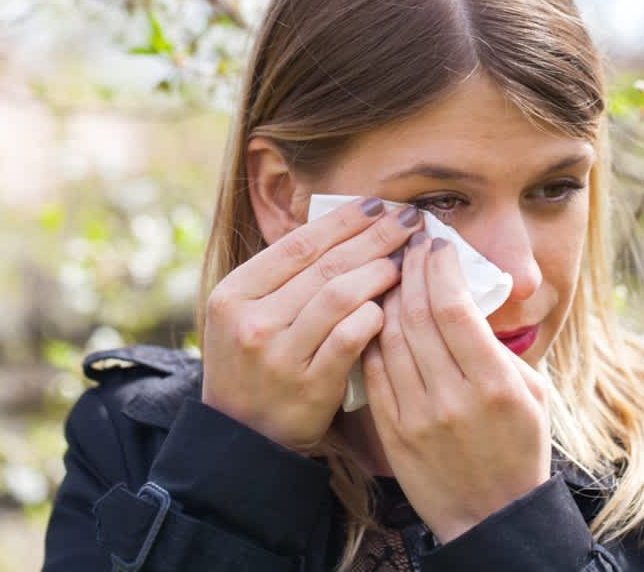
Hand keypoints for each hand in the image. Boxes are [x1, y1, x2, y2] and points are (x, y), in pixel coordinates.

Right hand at [201, 197, 422, 452]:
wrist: (243, 439)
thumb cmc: (255, 366)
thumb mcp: (248, 315)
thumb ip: (285, 277)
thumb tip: (346, 228)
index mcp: (234, 293)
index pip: (299, 243)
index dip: (344, 219)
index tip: (378, 204)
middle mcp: (251, 320)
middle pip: (325, 264)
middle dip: (374, 237)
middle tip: (409, 221)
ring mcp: (278, 355)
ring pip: (339, 296)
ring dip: (379, 273)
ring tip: (405, 263)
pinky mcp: (307, 387)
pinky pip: (349, 339)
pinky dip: (374, 318)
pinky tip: (392, 308)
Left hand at [361, 233, 551, 542]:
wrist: (491, 517)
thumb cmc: (520, 448)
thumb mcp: (532, 395)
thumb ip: (499, 349)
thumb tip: (467, 299)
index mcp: (496, 385)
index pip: (456, 309)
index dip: (441, 268)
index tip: (438, 244)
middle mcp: (454, 397)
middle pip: (418, 316)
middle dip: (411, 269)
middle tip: (409, 243)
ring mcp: (418, 416)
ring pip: (389, 337)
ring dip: (387, 295)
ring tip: (390, 269)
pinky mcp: (393, 431)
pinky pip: (374, 370)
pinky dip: (372, 334)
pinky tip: (376, 311)